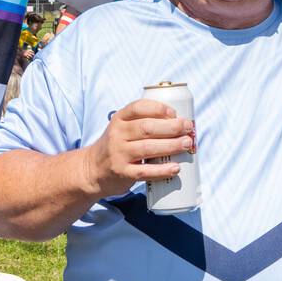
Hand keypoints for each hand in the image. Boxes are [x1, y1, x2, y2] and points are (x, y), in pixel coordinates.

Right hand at [80, 99, 194, 198]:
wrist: (93, 170)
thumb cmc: (117, 146)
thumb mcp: (122, 128)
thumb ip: (143, 122)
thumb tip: (180, 123)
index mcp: (119, 119)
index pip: (138, 107)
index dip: (159, 108)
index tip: (174, 113)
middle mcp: (117, 134)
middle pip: (147, 127)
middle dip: (171, 127)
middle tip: (188, 128)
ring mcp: (118, 154)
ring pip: (147, 148)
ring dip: (170, 145)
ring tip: (186, 144)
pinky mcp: (122, 173)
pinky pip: (144, 171)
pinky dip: (162, 170)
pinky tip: (175, 168)